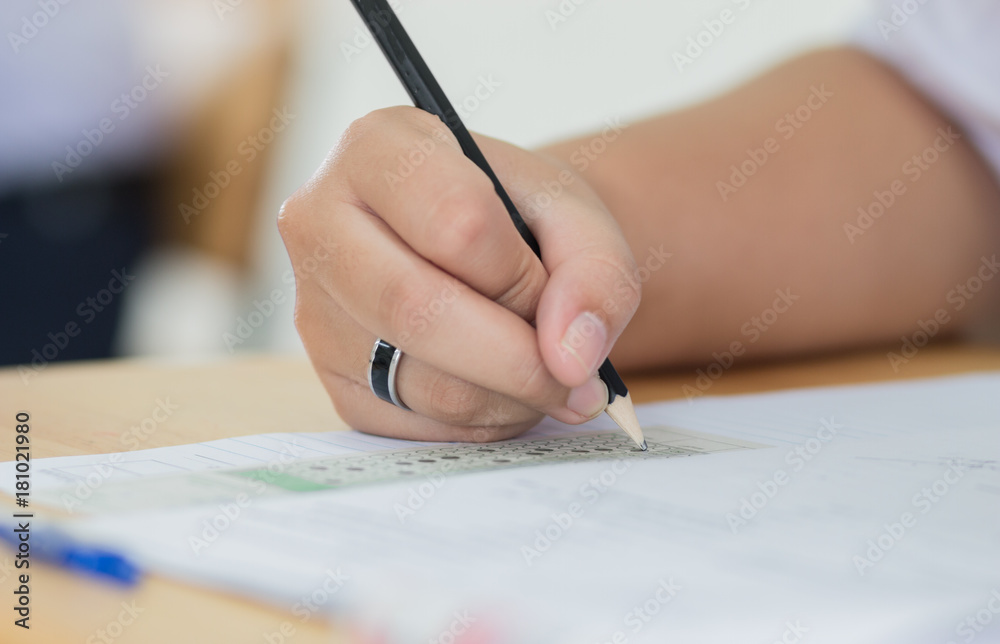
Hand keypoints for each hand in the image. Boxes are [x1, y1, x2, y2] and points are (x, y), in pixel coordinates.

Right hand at [278, 107, 639, 441]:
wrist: (488, 251)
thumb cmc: (521, 218)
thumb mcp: (575, 212)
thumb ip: (596, 269)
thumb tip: (572, 358)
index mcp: (376, 148)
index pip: (455, 221)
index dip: (522, 273)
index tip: (553, 288)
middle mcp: (320, 223)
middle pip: (415, 308)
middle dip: (519, 358)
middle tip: (579, 379)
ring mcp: (315, 310)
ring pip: (422, 380)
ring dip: (512, 396)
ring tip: (546, 373)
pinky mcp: (333, 381)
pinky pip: (418, 425)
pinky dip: (486, 422)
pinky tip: (504, 389)